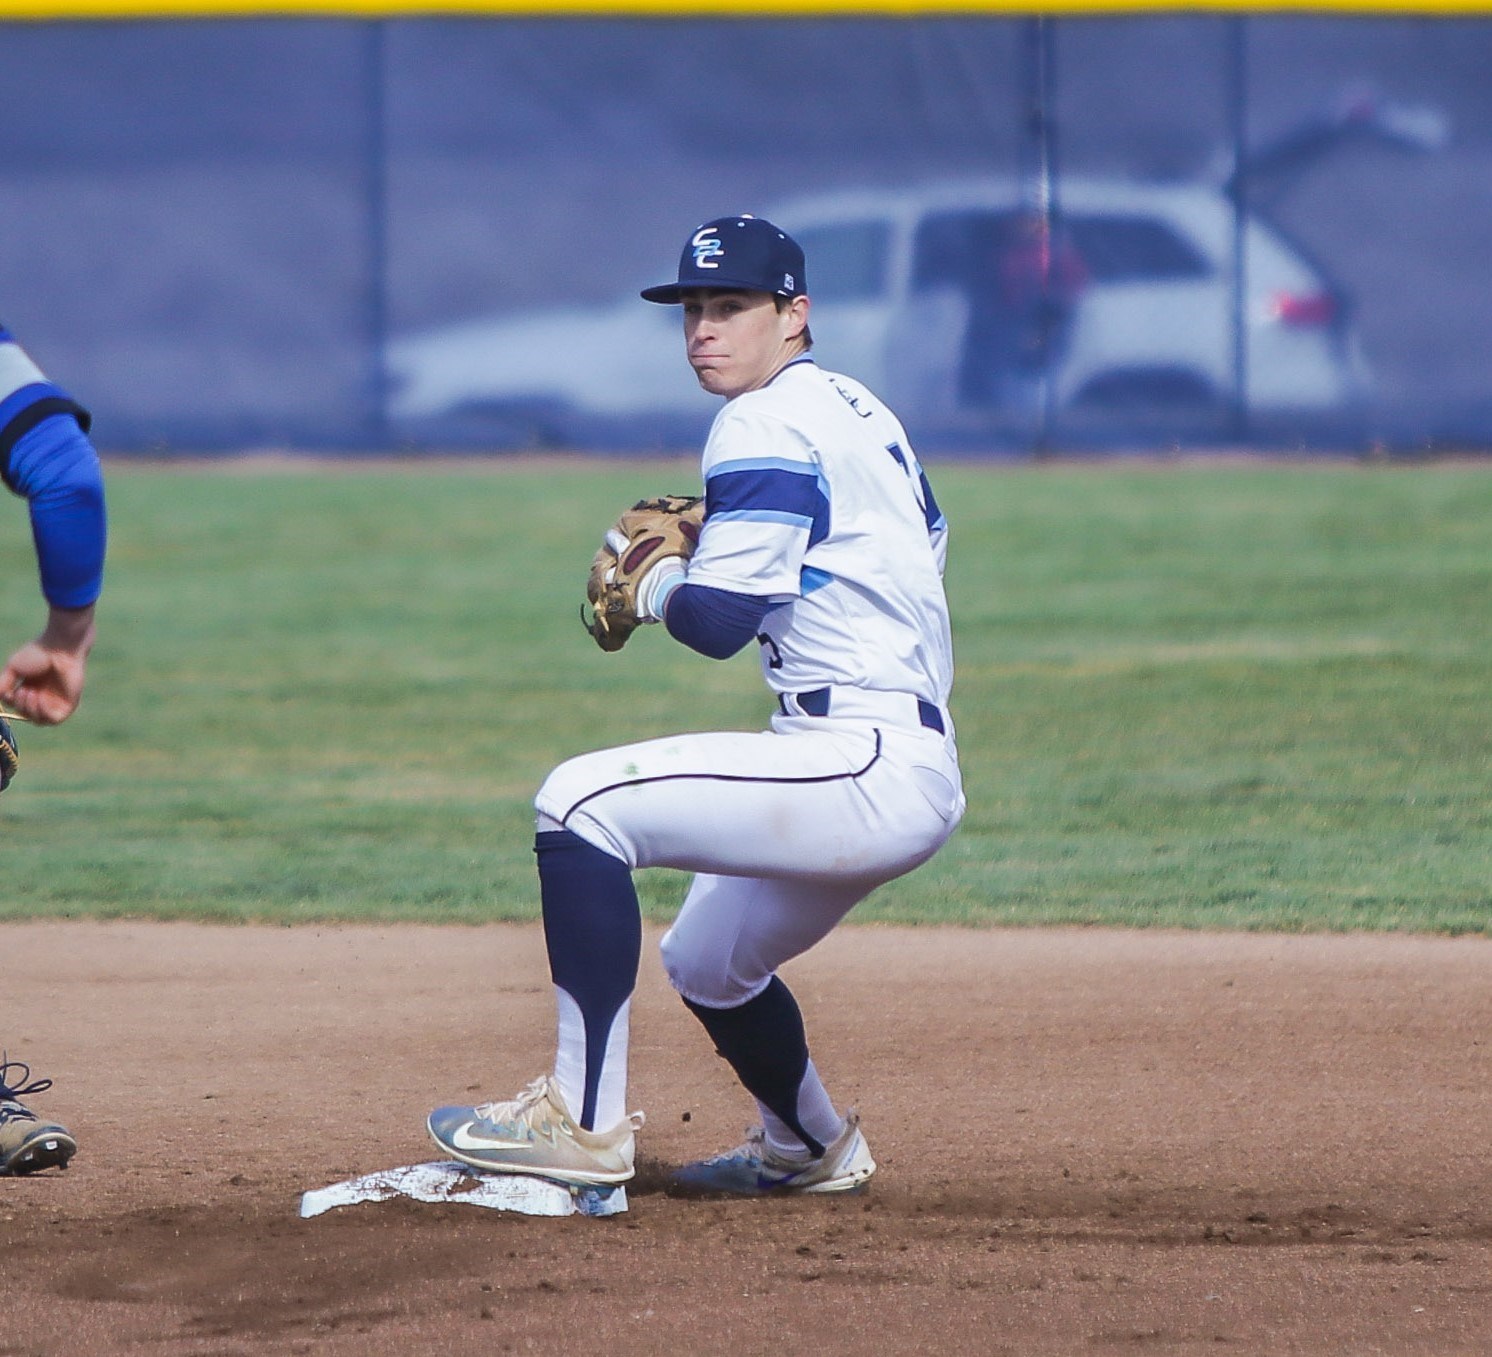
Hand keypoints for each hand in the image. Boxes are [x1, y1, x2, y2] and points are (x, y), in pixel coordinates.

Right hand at [0, 605, 94, 725]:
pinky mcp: (69, 704)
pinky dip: (43, 713)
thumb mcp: (13, 669)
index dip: (11, 703)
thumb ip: (4, 684)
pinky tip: (40, 699)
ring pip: (39, 720)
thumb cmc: (38, 653)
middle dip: (20, 706)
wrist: (59, 648)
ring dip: (30, 710)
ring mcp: (57, 701)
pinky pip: (54, 720)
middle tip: (23, 690)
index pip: (17, 706)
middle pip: (26, 715)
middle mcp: (44, 696)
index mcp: (31, 688)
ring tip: (30, 693)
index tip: (8, 692)